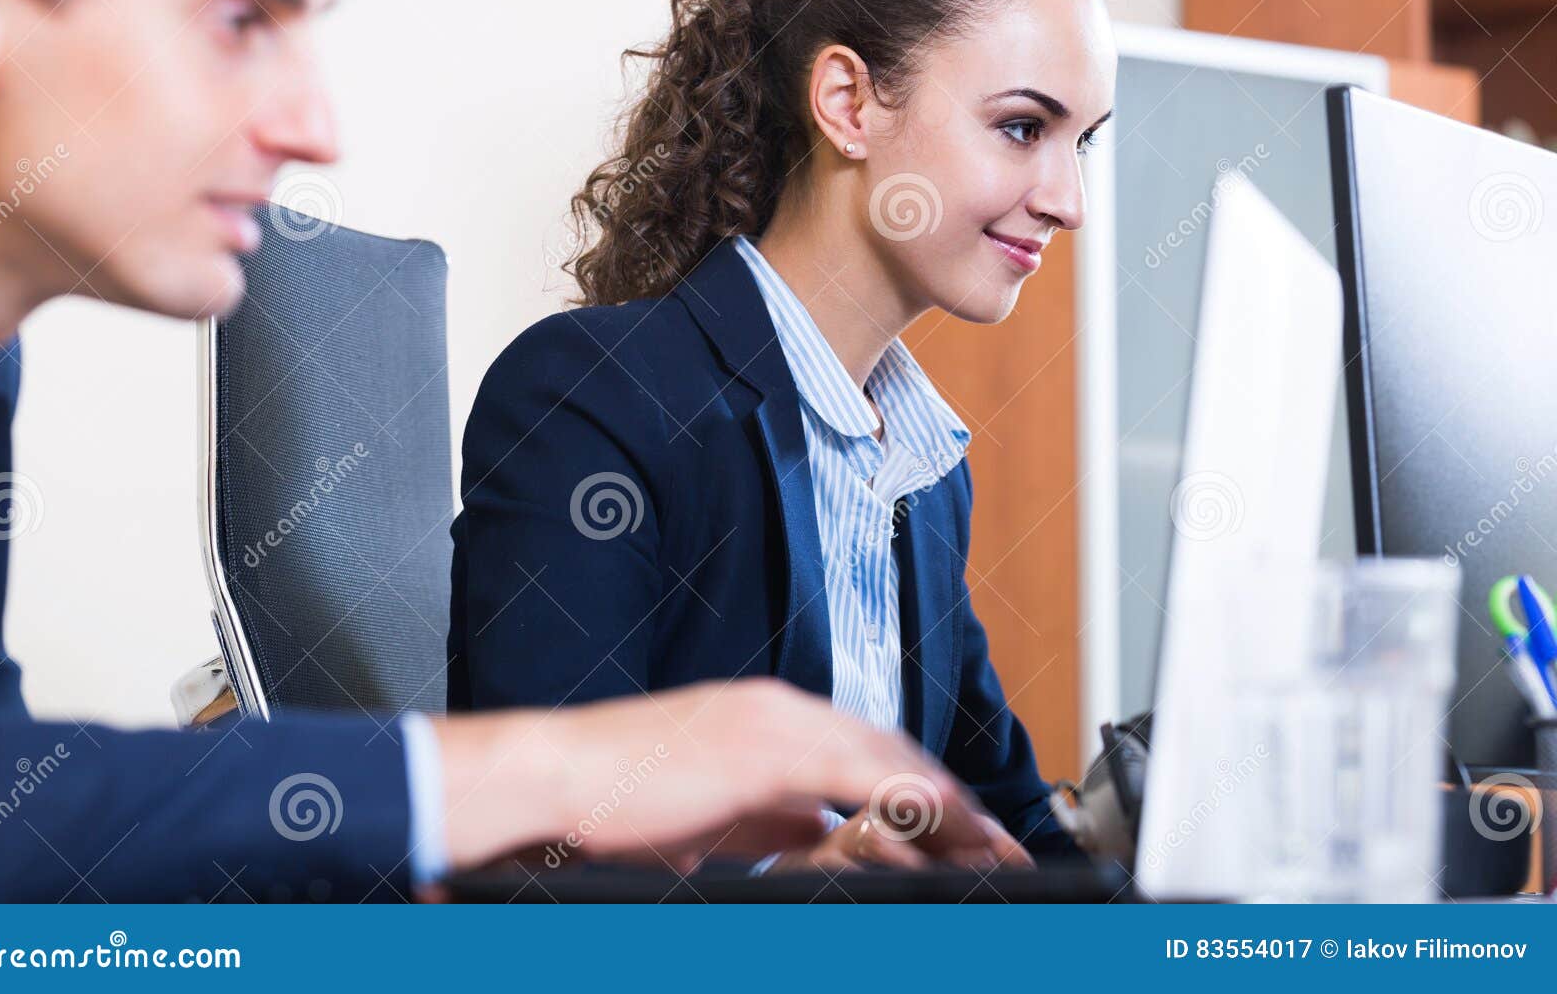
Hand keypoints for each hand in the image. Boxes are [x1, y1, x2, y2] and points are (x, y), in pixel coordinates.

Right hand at [427, 679, 996, 875]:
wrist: (561, 777)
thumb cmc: (621, 797)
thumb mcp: (717, 814)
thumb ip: (774, 821)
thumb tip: (821, 838)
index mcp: (769, 720)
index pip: (868, 752)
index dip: (922, 791)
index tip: (962, 829)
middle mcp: (781, 710)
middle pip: (890, 751)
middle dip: (949, 799)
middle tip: (996, 842)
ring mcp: (773, 723)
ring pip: (884, 759)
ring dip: (942, 804)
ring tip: (988, 845)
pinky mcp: (760, 749)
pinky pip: (851, 775)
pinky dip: (901, 799)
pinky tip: (936, 825)